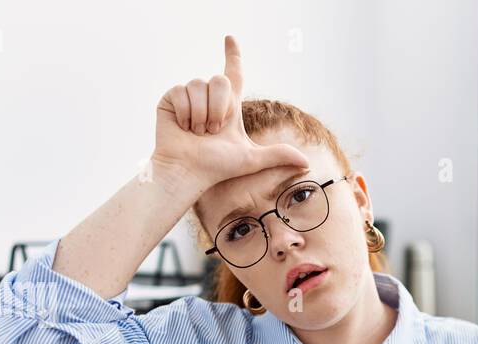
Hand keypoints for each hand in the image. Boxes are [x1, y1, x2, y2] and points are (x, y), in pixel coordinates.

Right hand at [152, 35, 308, 190]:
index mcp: (228, 106)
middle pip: (221, 80)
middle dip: (220, 108)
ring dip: (202, 114)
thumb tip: (307, 163)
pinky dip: (185, 113)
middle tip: (212, 131)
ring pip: (200, 84)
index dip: (232, 55)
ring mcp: (189, 96)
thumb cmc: (216, 167)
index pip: (233, 74)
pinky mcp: (171, 97)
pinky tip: (183, 127)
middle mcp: (209, 98)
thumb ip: (278, 155)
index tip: (230, 38)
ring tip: (197, 132)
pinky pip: (181, 91)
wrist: (189, 171)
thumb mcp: (251, 158)